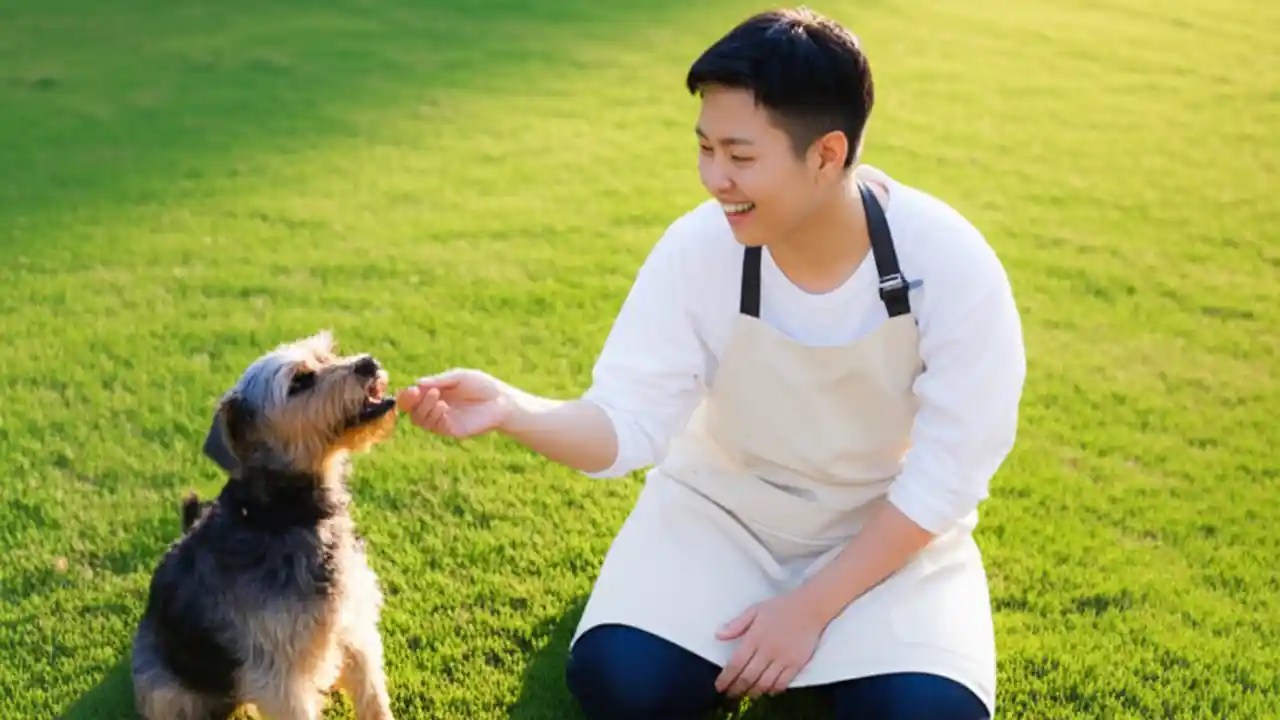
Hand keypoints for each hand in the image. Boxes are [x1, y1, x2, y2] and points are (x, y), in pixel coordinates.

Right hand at [395, 369, 512, 437]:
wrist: (502, 401)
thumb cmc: (483, 385)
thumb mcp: (460, 377)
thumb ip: (440, 380)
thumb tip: (417, 383)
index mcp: (435, 392)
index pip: (412, 397)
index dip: (407, 395)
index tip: (412, 389)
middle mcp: (435, 407)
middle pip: (411, 410)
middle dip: (411, 402)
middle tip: (420, 393)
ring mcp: (442, 420)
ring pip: (419, 420)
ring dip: (424, 409)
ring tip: (438, 398)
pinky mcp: (451, 430)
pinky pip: (434, 427)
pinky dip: (434, 417)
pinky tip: (443, 407)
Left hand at [714, 590, 827, 698]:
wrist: (810, 607)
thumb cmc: (782, 607)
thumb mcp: (755, 610)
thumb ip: (736, 625)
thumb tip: (718, 635)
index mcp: (755, 637)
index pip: (736, 664)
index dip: (726, 678)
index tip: (720, 686)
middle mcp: (767, 650)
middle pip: (748, 677)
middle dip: (737, 689)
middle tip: (730, 695)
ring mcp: (783, 658)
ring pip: (764, 683)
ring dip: (753, 692)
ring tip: (747, 694)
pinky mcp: (797, 663)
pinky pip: (783, 683)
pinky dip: (773, 690)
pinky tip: (767, 691)